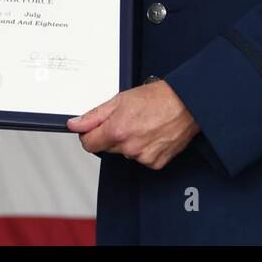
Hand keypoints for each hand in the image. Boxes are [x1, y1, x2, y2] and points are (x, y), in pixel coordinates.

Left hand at [67, 80, 199, 169]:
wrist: (186, 103)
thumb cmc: (157, 98)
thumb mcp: (119, 100)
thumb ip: (94, 115)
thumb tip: (75, 124)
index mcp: (116, 131)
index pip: (88, 144)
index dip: (90, 135)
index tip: (95, 129)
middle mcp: (129, 147)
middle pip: (108, 147)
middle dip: (113, 135)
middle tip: (128, 120)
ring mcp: (143, 157)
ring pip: (126, 153)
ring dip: (130, 142)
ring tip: (144, 125)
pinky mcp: (156, 163)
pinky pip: (142, 159)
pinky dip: (145, 149)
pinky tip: (153, 134)